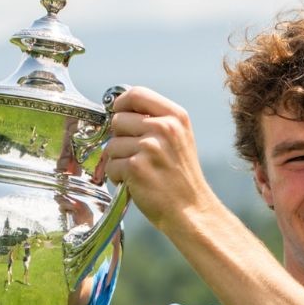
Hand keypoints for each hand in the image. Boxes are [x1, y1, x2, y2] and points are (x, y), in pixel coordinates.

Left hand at [103, 86, 215, 231]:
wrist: (192, 210)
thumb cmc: (181, 177)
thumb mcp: (179, 139)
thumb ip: (155, 120)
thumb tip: (119, 112)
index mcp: (176, 116)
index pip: (137, 93)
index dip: (121, 104)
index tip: (120, 115)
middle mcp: (163, 128)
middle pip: (118, 120)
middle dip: (120, 139)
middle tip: (136, 155)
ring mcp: (149, 147)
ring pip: (111, 145)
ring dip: (118, 161)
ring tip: (139, 172)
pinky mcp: (136, 168)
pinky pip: (111, 166)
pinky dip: (117, 178)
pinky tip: (135, 184)